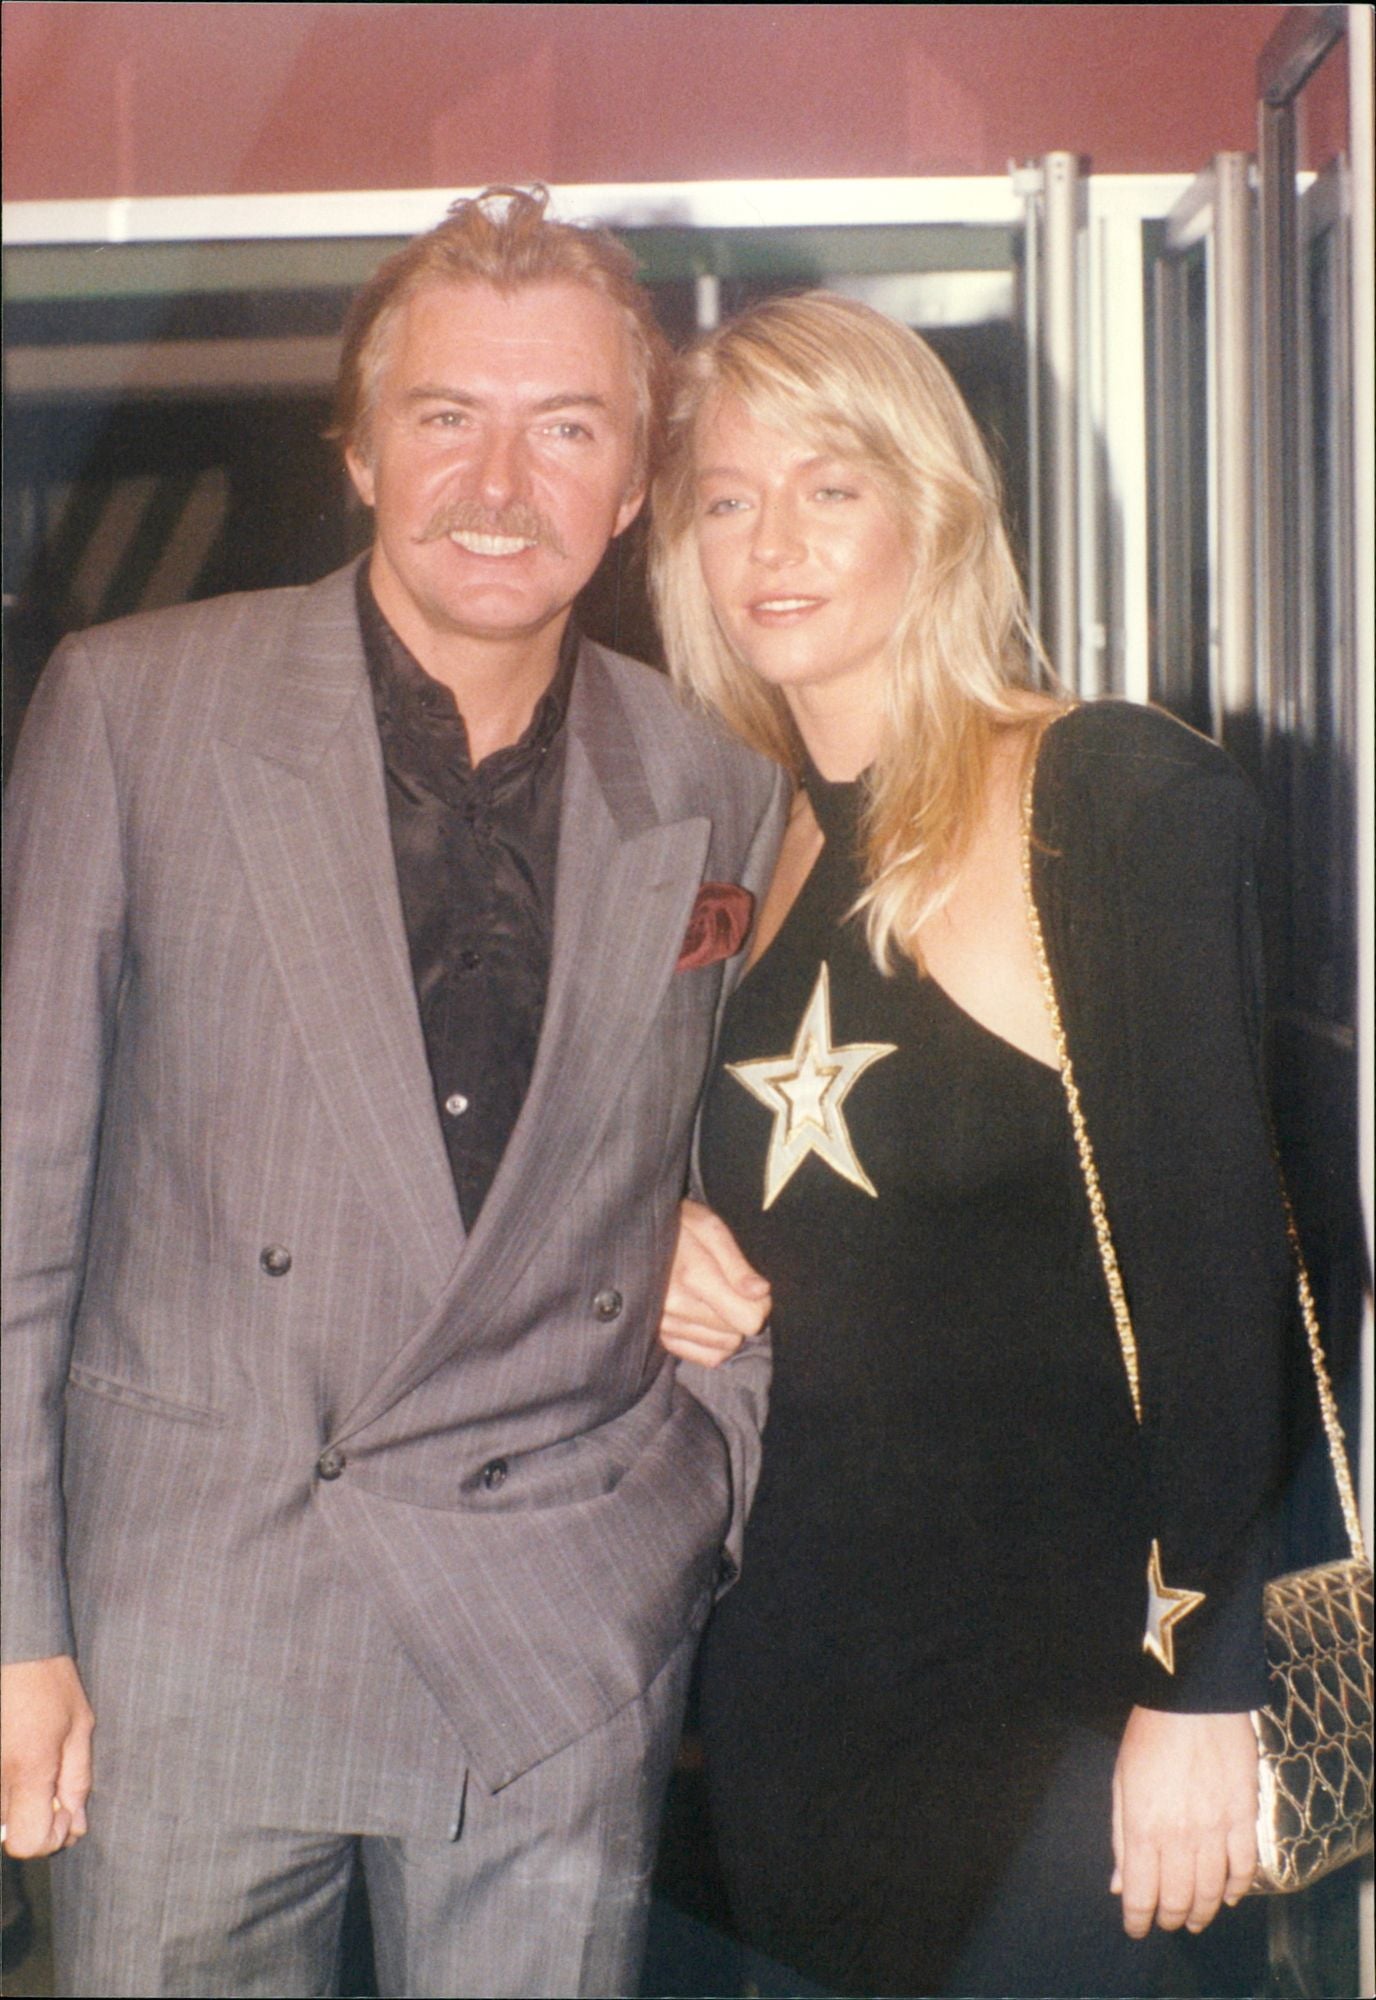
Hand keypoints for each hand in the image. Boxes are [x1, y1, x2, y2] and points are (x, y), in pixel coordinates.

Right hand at [1, 1656, 93, 1856]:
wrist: (12, 1647)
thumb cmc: (48, 1680)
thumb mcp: (79, 1726)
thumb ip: (77, 1780)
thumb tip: (76, 1825)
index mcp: (29, 1770)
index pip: (28, 1843)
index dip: (51, 1836)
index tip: (64, 1808)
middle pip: (9, 1834)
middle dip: (35, 1818)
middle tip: (49, 1781)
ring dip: (15, 1802)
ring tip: (29, 1762)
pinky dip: (2, 1786)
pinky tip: (14, 1756)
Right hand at [660, 1199, 770, 1368]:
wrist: (633, 1236)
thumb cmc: (677, 1225)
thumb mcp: (709, 1228)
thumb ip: (737, 1264)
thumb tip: (761, 1293)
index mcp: (692, 1276)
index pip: (747, 1318)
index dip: (759, 1304)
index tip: (750, 1287)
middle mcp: (675, 1307)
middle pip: (736, 1334)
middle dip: (742, 1313)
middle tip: (731, 1288)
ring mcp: (664, 1325)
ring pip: (723, 1347)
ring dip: (726, 1328)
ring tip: (714, 1299)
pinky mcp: (660, 1337)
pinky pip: (706, 1357)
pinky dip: (713, 1342)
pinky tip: (707, 1319)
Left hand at [1111, 1706, 1257, 1936]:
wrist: (1193, 1698)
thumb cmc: (1149, 1735)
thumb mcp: (1121, 1782)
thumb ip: (1121, 1837)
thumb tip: (1121, 1884)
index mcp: (1143, 1829)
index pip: (1141, 1895)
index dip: (1138, 1919)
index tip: (1136, 1928)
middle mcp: (1180, 1838)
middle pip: (1178, 1899)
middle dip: (1170, 1918)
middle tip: (1167, 1922)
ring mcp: (1216, 1830)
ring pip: (1213, 1891)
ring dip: (1204, 1911)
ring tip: (1195, 1918)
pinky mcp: (1244, 1817)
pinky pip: (1245, 1866)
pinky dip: (1238, 1888)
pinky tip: (1231, 1895)